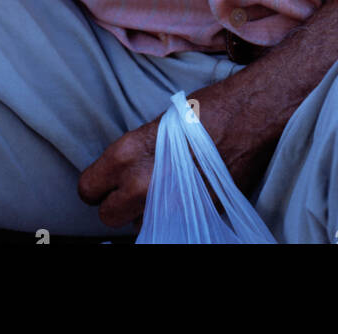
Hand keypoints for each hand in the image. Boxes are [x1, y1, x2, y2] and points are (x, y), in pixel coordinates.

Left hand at [77, 77, 278, 229]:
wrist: (250, 116)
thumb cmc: (204, 111)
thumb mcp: (157, 126)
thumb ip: (134, 155)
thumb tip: (122, 175)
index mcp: (127, 155)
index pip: (87, 189)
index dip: (98, 187)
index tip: (108, 184)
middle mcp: (142, 185)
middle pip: (108, 217)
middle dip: (118, 206)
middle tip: (133, 191)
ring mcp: (169, 206)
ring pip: (139, 226)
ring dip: (146, 214)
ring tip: (165, 190)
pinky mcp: (195, 218)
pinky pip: (170, 226)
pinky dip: (173, 218)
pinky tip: (186, 197)